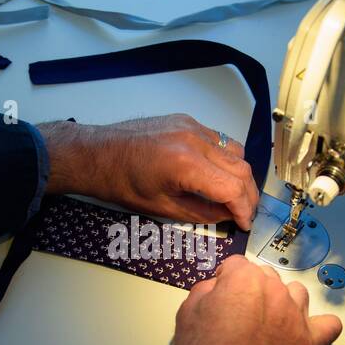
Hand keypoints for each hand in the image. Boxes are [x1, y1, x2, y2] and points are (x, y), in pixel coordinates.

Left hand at [39, 113, 259, 229]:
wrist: (97, 154)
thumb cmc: (121, 182)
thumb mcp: (163, 208)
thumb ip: (201, 213)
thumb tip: (227, 216)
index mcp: (186, 164)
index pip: (233, 188)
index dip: (244, 209)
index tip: (245, 223)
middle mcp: (194, 140)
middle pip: (241, 168)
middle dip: (247, 194)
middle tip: (244, 213)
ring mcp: (191, 126)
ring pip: (235, 151)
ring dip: (239, 175)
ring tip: (233, 195)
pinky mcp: (186, 121)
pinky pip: (219, 140)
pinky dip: (225, 158)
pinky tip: (216, 174)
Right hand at [171, 256, 342, 344]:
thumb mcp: (187, 312)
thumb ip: (206, 289)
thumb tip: (218, 288)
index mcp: (245, 279)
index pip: (238, 265)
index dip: (226, 279)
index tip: (222, 293)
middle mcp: (275, 292)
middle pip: (268, 278)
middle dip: (253, 290)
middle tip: (240, 314)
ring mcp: (295, 317)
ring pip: (297, 294)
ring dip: (283, 302)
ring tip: (269, 322)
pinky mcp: (309, 343)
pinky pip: (330, 325)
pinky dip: (319, 326)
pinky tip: (305, 332)